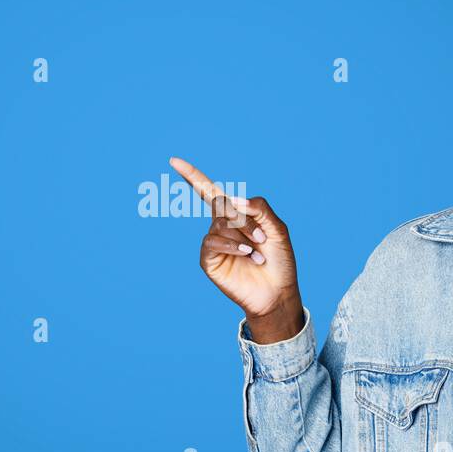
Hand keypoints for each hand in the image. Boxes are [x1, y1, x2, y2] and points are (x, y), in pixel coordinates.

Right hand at [168, 156, 303, 341]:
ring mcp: (213, 243)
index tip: (174, 160)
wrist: (278, 291)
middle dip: (245, 220)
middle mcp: (220, 226)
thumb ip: (260, 208)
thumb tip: (233, 200)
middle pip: (222, 205)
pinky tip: (247, 254)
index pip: (209, 191)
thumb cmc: (279, 260)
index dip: (192, 175)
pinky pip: (212, 241)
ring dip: (243, 236)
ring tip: (258, 253)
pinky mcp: (208, 260)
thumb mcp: (277, 228)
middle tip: (262, 239)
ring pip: (221, 224)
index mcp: (235, 215)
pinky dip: (232, 245)